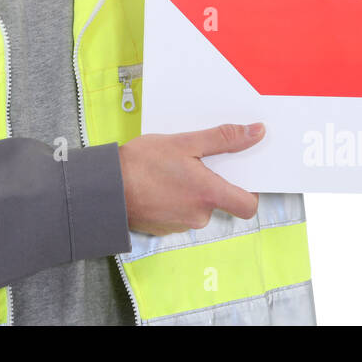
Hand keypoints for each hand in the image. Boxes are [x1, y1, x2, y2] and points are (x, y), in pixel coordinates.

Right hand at [118, 122, 263, 235]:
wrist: (104, 188)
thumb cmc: (142, 164)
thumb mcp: (185, 142)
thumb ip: (223, 138)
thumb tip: (256, 133)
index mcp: (208, 195)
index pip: (248, 206)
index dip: (249, 191)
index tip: (238, 173)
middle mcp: (198, 216)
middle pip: (219, 202)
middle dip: (210, 182)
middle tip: (193, 160)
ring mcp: (180, 225)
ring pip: (197, 206)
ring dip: (190, 190)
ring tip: (170, 170)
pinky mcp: (164, 228)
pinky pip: (179, 212)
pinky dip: (174, 198)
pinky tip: (159, 183)